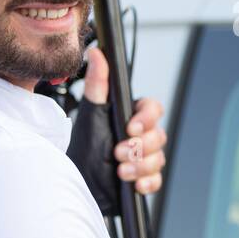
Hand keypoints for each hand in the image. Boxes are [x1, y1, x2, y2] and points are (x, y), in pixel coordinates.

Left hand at [66, 47, 166, 215]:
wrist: (79, 184)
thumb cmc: (84, 149)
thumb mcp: (90, 114)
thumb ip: (97, 83)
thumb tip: (96, 53)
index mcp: (131, 116)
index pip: (153, 109)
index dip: (146, 119)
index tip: (130, 128)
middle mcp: (141, 136)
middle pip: (160, 136)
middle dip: (139, 147)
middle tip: (118, 152)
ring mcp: (145, 158)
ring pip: (159, 159)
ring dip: (139, 166)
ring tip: (120, 170)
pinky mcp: (146, 178)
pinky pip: (158, 180)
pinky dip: (147, 182)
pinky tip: (133, 183)